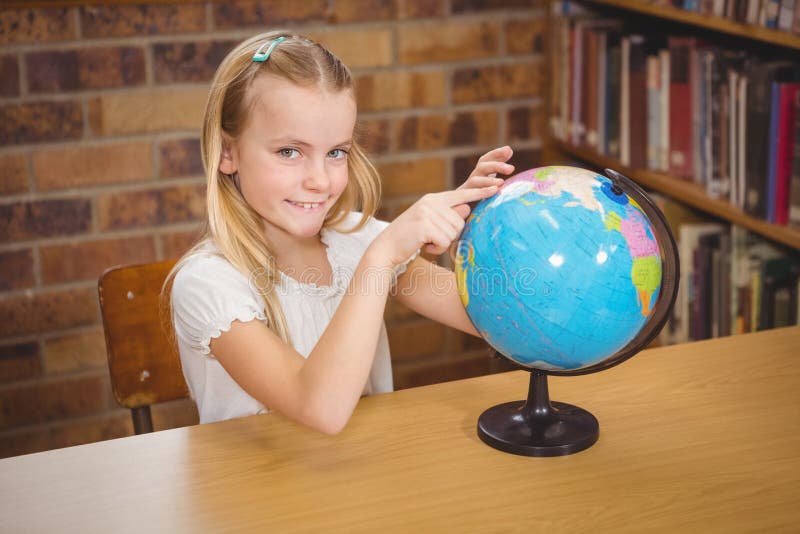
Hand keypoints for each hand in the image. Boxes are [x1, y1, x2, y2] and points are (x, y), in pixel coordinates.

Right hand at [367, 186, 499, 267]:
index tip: (497, 187)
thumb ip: (449, 216)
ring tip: (426, 242)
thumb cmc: (410, 238)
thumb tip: (468, 208)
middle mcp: (431, 202)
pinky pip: (444, 240)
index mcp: (434, 199)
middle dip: (449, 236)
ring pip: (453, 232)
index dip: (480, 192)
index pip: (462, 194)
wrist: (386, 248)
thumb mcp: (430, 224)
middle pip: (460, 222)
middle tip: (432, 239)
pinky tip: (424, 246)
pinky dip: (436, 248)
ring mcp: (427, 212)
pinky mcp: (425, 225)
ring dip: (442, 243)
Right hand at [456, 146, 513, 217]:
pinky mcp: (462, 200)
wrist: (458, 212)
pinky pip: (469, 196)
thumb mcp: (490, 181)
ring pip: (475, 181)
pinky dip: (482, 193)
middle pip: (481, 167)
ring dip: (488, 181)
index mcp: (479, 174)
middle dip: (496, 165)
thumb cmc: (478, 197)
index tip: (508, 150)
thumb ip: (498, 167)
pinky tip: (493, 193)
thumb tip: (509, 150)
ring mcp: (466, 189)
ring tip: (501, 182)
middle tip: (511, 169)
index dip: (496, 154)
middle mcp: (472, 179)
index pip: (486, 160)